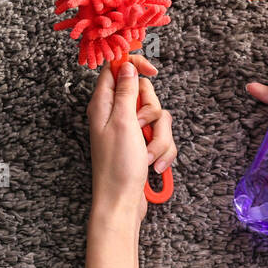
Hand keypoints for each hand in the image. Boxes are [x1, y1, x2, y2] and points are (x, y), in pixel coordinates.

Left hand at [87, 56, 176, 221]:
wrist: (121, 202)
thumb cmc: (117, 166)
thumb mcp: (123, 122)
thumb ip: (125, 91)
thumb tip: (126, 66)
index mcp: (104, 104)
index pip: (117, 69)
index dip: (135, 65)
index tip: (153, 71)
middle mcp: (116, 115)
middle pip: (145, 94)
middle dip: (153, 113)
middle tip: (141, 128)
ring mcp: (130, 131)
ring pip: (159, 118)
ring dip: (159, 138)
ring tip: (147, 155)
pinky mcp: (142, 146)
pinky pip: (162, 138)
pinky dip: (162, 151)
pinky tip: (154, 166)